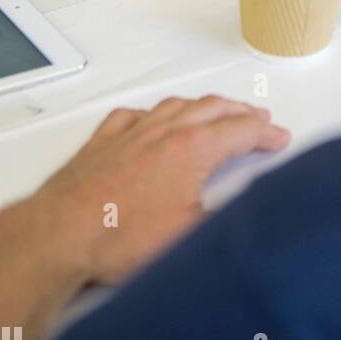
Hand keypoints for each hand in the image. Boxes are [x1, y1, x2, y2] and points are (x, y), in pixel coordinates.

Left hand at [22, 94, 290, 284]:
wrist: (61, 233)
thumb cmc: (118, 234)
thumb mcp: (189, 234)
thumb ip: (222, 216)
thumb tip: (241, 212)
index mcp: (192, 148)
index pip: (242, 131)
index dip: (266, 133)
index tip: (278, 136)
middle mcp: (165, 130)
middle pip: (214, 109)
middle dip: (240, 112)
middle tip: (258, 118)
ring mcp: (132, 132)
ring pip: (177, 105)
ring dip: (204, 106)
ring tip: (216, 110)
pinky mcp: (104, 141)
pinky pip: (135, 115)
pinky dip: (154, 113)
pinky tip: (153, 119)